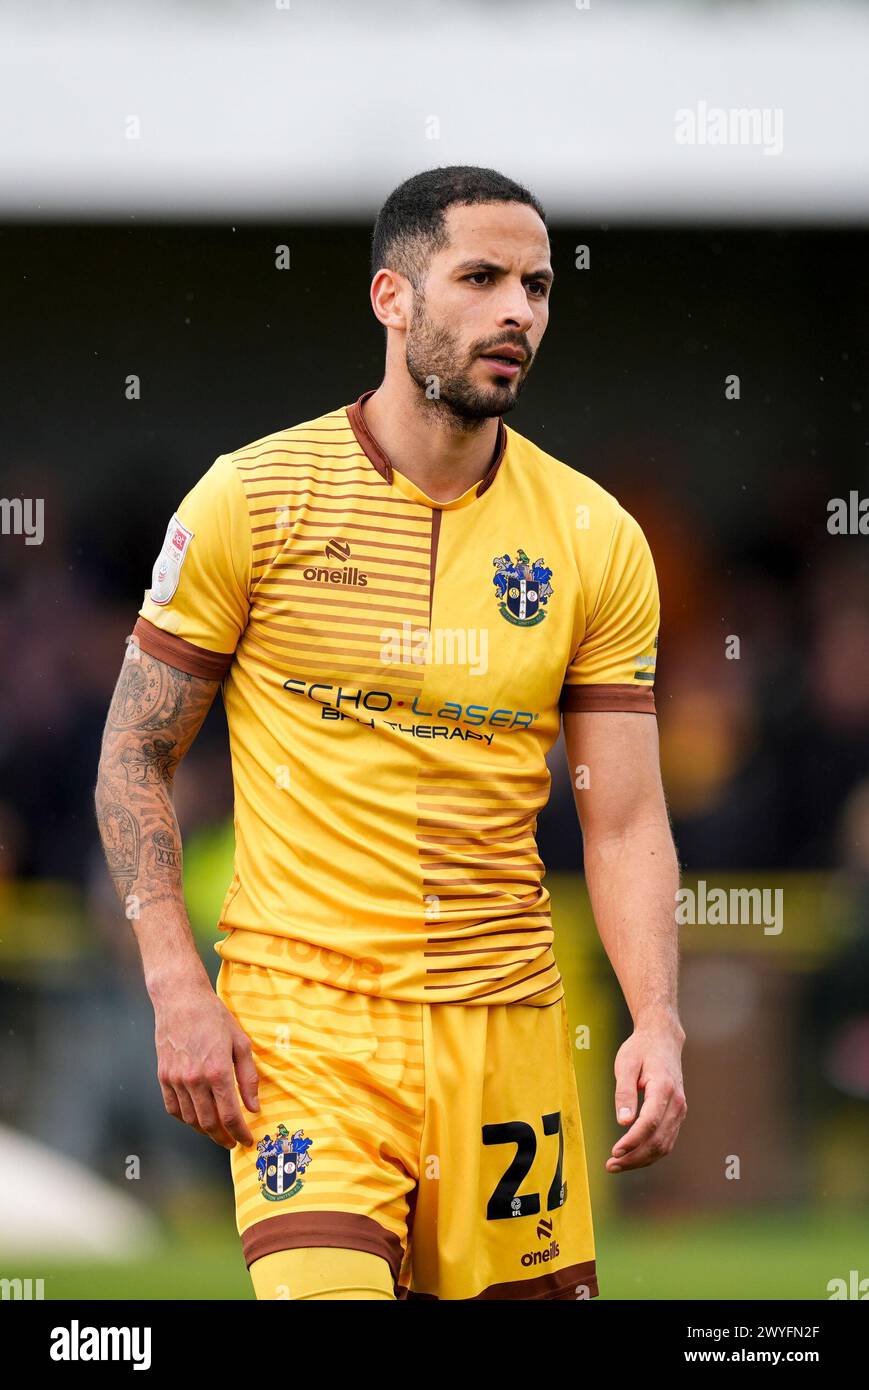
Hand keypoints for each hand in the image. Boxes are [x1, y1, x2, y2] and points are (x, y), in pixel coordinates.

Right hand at [153, 968, 259, 1148]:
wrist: (181, 999)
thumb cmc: (214, 1017)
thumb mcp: (241, 1043)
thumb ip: (249, 1078)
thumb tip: (254, 1107)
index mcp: (218, 1071)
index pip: (231, 1116)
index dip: (241, 1133)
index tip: (248, 1140)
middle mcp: (195, 1080)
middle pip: (209, 1123)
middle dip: (223, 1137)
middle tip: (233, 1141)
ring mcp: (176, 1080)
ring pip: (190, 1119)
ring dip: (205, 1131)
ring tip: (217, 1131)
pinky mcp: (163, 1076)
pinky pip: (173, 1108)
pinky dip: (185, 1119)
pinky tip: (196, 1117)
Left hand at [606, 1013, 686, 1172]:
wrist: (663, 1039)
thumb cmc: (641, 1049)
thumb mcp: (626, 1064)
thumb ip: (624, 1093)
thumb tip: (623, 1122)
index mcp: (664, 1088)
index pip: (650, 1123)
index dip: (632, 1141)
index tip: (614, 1152)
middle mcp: (677, 1102)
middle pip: (658, 1140)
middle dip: (634, 1157)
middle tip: (610, 1165)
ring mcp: (680, 1110)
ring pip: (664, 1145)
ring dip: (642, 1159)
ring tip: (617, 1165)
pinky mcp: (677, 1114)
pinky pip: (667, 1140)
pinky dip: (650, 1153)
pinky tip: (632, 1156)